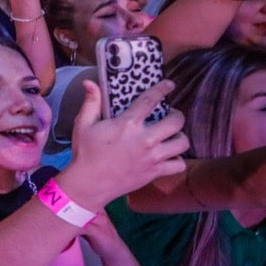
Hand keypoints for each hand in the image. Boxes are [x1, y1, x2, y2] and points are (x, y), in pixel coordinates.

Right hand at [58, 81, 188, 210]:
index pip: (150, 101)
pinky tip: (169, 156)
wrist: (88, 183)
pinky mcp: (154, 172)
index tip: (170, 84)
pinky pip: (179, 165)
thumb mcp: (82, 124)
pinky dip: (177, 160)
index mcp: (127, 124)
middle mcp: (144, 140)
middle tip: (170, 115)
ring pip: (182, 143)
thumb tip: (89, 81)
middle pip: (176, 122)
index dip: (162, 89)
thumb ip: (90, 102)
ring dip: (179, 137)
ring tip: (172, 135)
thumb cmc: (85, 152)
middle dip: (177, 115)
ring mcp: (152, 157)